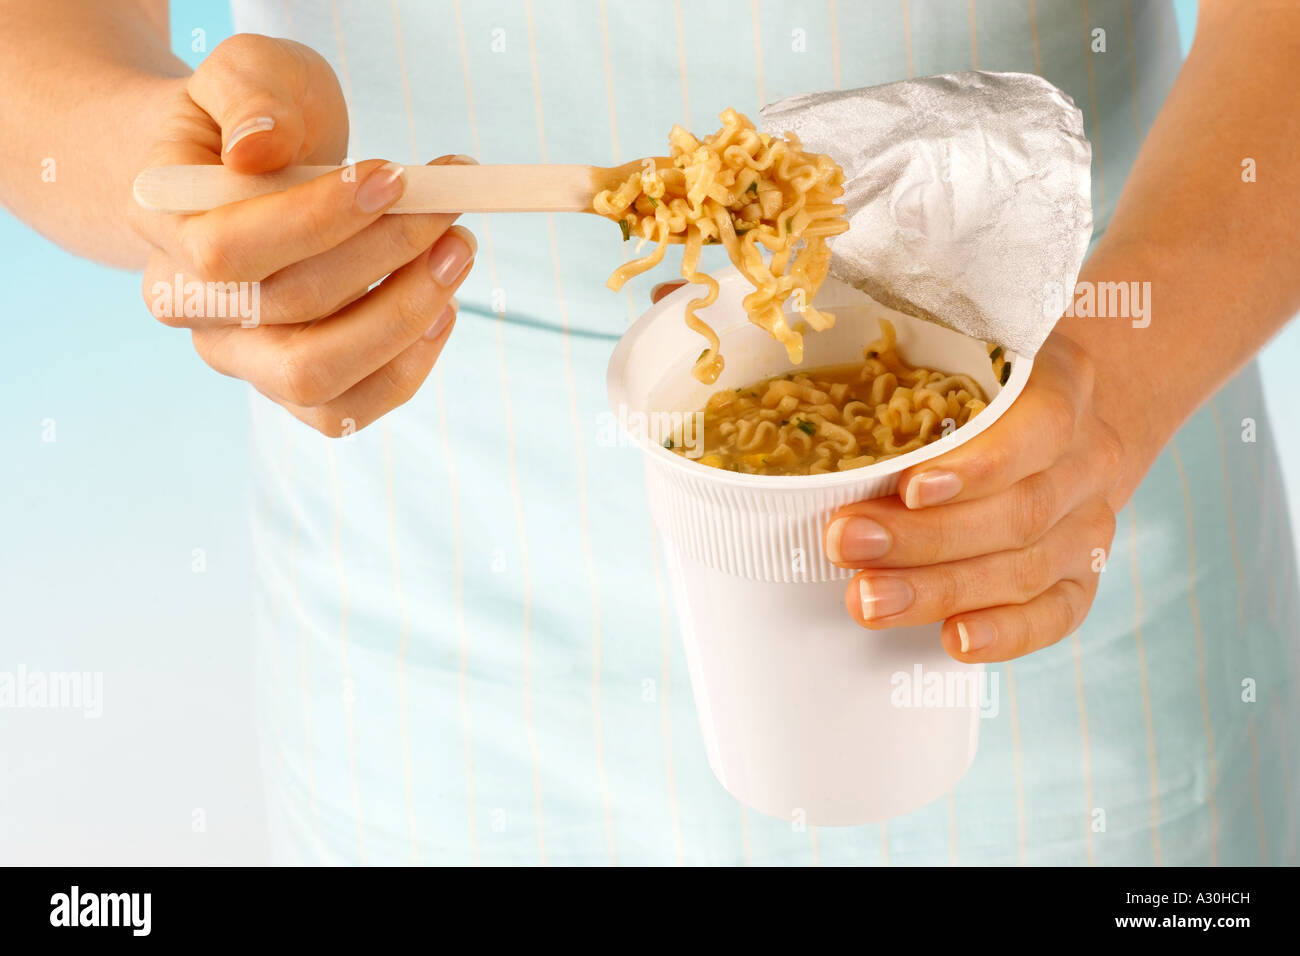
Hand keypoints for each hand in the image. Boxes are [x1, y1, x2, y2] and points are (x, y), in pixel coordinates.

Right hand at [128, 34, 475, 435]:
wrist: (251, 168)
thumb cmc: (254, 119)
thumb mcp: (246, 72)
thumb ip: (250, 97)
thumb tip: (259, 148)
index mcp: (163, 229)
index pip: (229, 250)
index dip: (317, 220)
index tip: (395, 177)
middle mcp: (192, 308)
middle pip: (288, 313)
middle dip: (385, 261)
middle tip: (449, 214)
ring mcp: (242, 357)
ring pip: (318, 379)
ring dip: (406, 319)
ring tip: (458, 253)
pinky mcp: (293, 388)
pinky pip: (348, 409)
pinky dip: (408, 364)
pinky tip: (443, 307)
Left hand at [824, 333, 1123, 660]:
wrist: (1062, 426)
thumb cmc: (986, 392)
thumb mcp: (964, 364)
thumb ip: (911, 379)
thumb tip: (820, 421)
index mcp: (1062, 386)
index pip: (1039, 428)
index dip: (977, 466)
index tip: (907, 489)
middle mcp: (1087, 458)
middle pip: (1017, 511)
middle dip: (924, 538)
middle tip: (845, 545)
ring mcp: (1090, 522)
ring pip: (1024, 568)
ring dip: (941, 590)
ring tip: (868, 599)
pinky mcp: (1083, 575)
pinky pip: (1057, 615)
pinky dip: (1007, 634)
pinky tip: (955, 642)